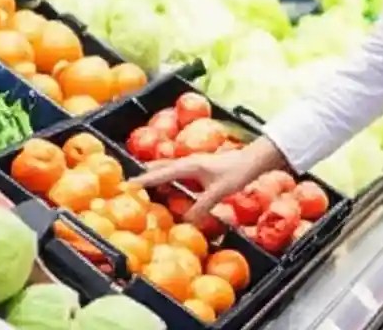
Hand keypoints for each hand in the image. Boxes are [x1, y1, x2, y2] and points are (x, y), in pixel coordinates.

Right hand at [135, 137, 288, 225]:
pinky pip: (178, 173)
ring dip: (156, 176)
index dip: (144, 180)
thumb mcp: (219, 192)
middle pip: (161, 168)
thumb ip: (202, 207)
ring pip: (168, 169)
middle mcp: (188, 162)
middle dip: (145, 176)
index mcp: (189, 165)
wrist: (255, 160)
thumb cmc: (238, 173)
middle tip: (129, 186)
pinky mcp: (200, 168)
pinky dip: (168, 179)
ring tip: (143, 187)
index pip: (161, 173)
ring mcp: (194, 164)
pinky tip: (169, 188)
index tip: (127, 185)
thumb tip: (186, 222)